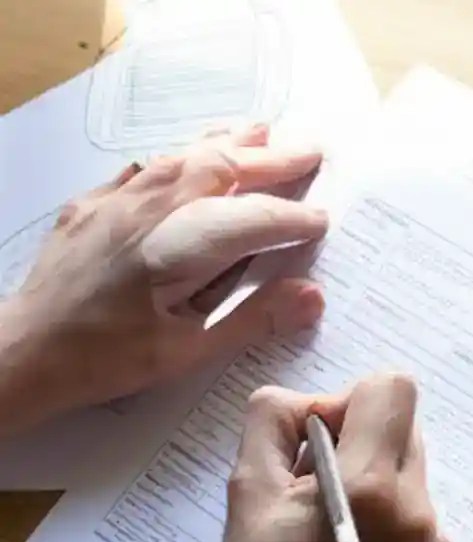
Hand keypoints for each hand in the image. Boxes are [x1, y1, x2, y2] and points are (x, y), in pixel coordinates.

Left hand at [0, 125, 327, 433]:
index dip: (292, 217)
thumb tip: (312, 295)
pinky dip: (178, 155)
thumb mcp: (187, 353)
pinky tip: (187, 156)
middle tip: (312, 151)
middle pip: (221, 167)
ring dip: (227, 142)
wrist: (21, 352)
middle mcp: (148, 211)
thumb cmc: (104, 359)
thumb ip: (253, 318)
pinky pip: (142, 166)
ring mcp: (115, 201)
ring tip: (261, 130)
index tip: (321, 220)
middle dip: (272, 159)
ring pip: (181, 155)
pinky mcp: (90, 205)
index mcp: (177, 248)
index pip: (252, 218)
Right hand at [152, 373, 449, 541]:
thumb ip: (275, 417)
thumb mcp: (246, 483)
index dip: (347, 401)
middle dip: (360, 436)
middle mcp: (415, 509)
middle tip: (314, 480)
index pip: (393, 388)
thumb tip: (313, 403)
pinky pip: (417, 505)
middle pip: (406, 424)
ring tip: (329, 518)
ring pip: (411, 464)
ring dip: (373, 473)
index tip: (316, 440)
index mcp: (369, 485)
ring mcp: (433, 539)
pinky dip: (386, 509)